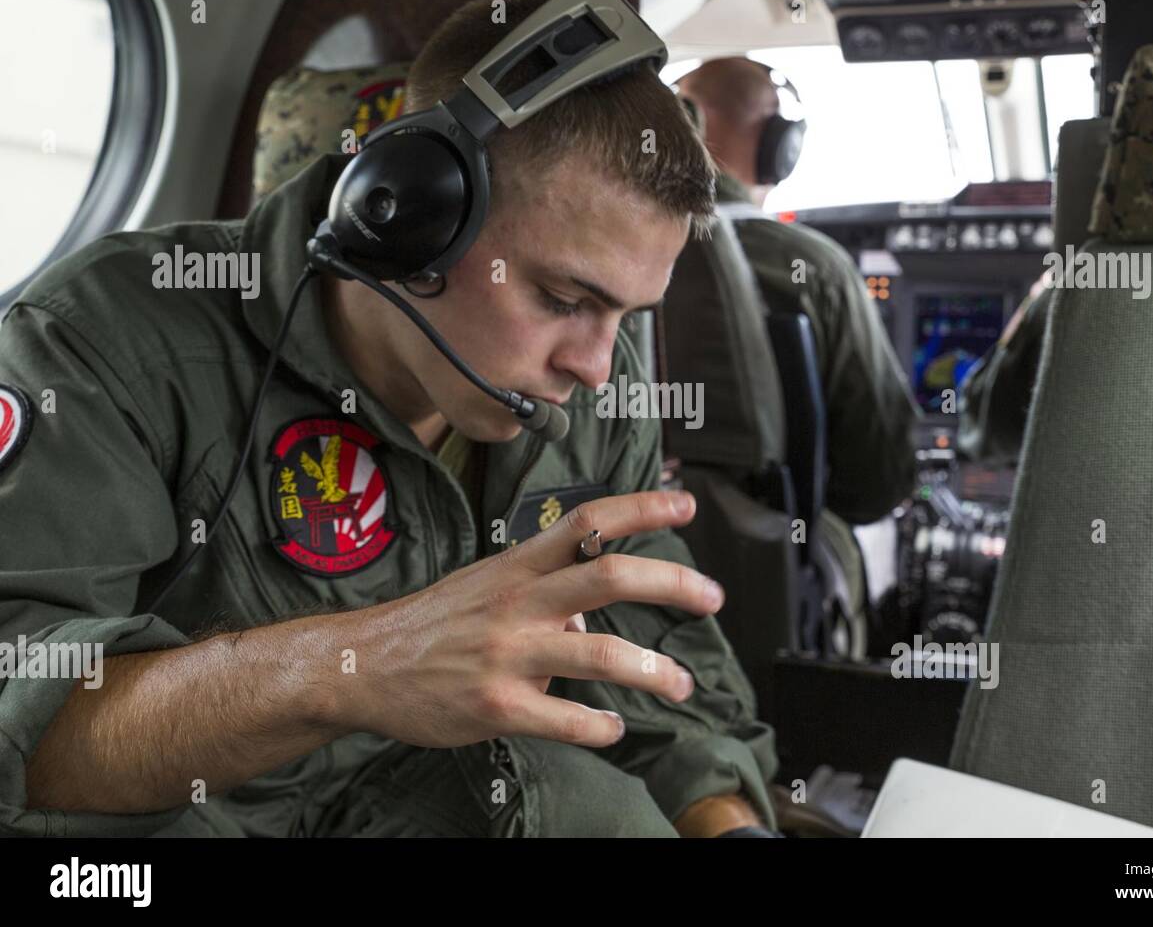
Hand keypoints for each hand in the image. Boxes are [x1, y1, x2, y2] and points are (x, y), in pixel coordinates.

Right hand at [333, 489, 721, 749]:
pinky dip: (601, 727)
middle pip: (611, 577)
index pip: (588, 521)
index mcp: (518, 565)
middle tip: (712, 596)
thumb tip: (593, 614)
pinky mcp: (498, 705)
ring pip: (600, 655)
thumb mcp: (486, 585)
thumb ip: (543, 588)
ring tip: (680, 683)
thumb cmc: (432, 624)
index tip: (686, 503)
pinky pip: (566, 719)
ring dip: (653, 671)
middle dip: (672, 582)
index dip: (642, 508)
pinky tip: (614, 728)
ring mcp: (509, 654)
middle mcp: (520, 602)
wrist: (363, 665)